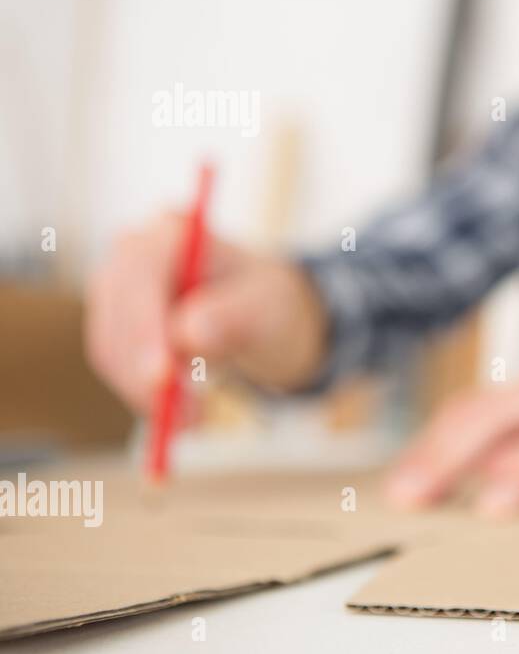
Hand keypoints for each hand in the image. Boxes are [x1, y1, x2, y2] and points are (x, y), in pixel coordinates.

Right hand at [85, 213, 329, 411]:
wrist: (269, 318)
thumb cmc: (273, 304)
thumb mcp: (270, 308)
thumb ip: (235, 317)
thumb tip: (188, 335)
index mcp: (174, 233)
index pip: (140, 275)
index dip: (145, 328)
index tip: (163, 379)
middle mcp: (134, 254)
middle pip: (117, 314)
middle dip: (146, 371)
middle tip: (187, 418)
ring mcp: (118, 290)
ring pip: (110, 348)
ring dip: (145, 392)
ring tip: (194, 420)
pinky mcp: (115, 324)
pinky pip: (116, 365)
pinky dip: (142, 395)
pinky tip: (179, 414)